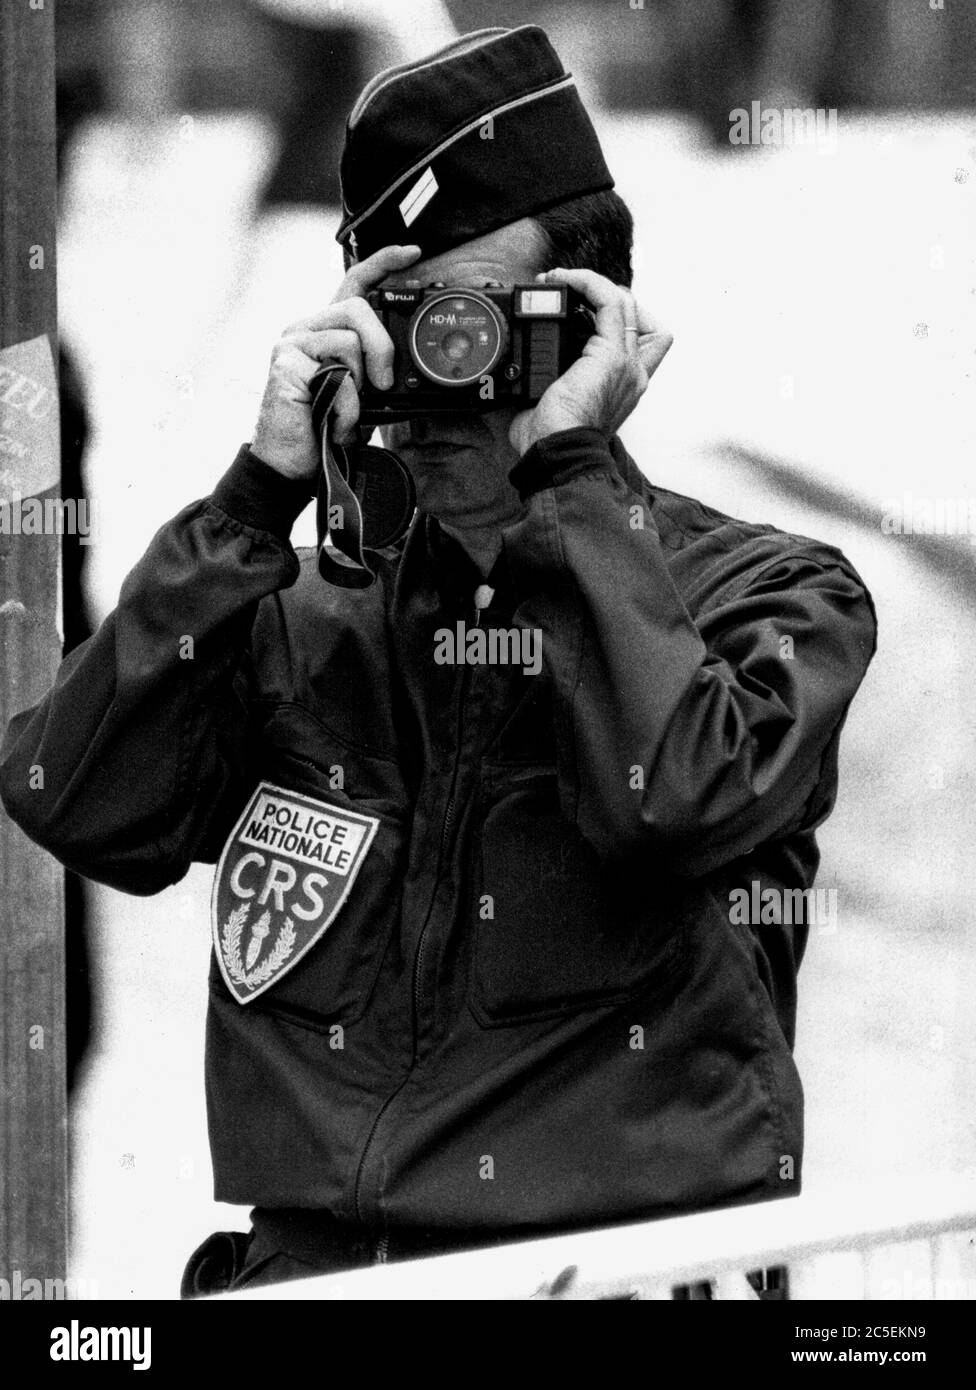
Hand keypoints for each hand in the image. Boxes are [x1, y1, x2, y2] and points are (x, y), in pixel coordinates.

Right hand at [250, 243, 421, 479]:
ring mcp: (292, 343)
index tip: (413, 253)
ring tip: (347, 412)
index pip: (354, 282)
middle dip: (383, 347)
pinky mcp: (285, 363)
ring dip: (361, 385)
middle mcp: (307, 328)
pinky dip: (346, 404)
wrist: (291, 464)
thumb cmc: (326, 428)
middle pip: (358, 308)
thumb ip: (377, 369)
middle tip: (384, 384)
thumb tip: (407, 358)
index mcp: (326, 330)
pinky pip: (337, 371)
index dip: (384, 262)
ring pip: (351, 338)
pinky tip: (334, 421)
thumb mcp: (363, 394)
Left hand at [508, 268, 672, 457]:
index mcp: (622, 386)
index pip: (642, 341)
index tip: (579, 309)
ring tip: (561, 281)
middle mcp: (632, 373)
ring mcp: (626, 362)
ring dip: (590, 283)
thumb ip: (541, 387)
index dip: (616, 318)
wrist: (558, 452)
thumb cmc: (551, 440)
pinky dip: (587, 282)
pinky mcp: (612, 354)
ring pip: (624, 302)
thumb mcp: (547, 409)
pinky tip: (563, 280)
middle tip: (567, 293)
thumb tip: (504, 381)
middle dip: (601, 294)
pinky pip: (609, 300)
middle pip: (635, 315)